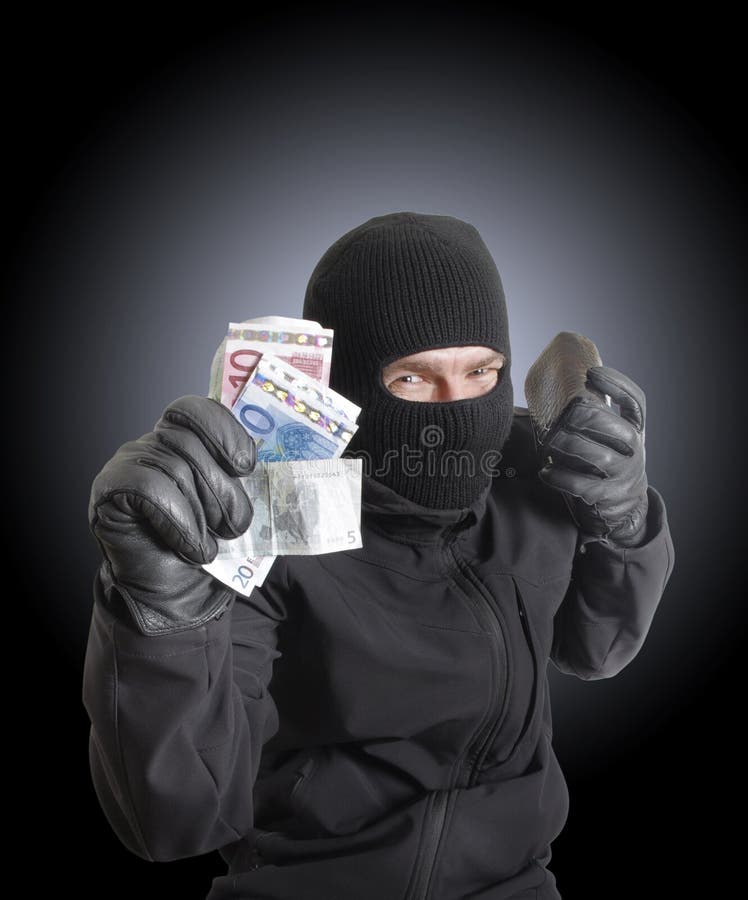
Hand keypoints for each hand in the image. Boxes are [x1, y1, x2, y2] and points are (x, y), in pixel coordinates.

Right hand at [88, 395, 255, 633]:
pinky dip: (178, 520)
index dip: (223, 431)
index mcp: (182, 440)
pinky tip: (191, 546)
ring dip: (201, 512)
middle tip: (235, 526)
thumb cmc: (205, 546)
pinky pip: (148, 487)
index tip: (246, 466)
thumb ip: (238, 478)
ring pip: (172, 467)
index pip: (195, 411)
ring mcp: (127, 465)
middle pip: (188, 443)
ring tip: (210, 545)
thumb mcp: (232, 506)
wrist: (172, 595)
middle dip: (220, 488)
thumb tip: (270, 461)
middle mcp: (152, 446)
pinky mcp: (109, 491)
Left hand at [537, 365, 648, 546]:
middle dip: (583, 416)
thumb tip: (561, 390)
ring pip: (596, 455)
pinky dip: (559, 477)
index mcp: (636, 429)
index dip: (617, 384)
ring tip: (550, 442)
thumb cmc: (609, 463)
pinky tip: (545, 471)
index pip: (635, 402)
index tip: (591, 373)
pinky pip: (580, 484)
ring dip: (568, 446)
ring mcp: (623, 474)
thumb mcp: (614, 439)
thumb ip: (598, 419)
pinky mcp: (607, 496)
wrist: (625, 507)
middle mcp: (634, 450)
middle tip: (563, 415)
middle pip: (612, 426)